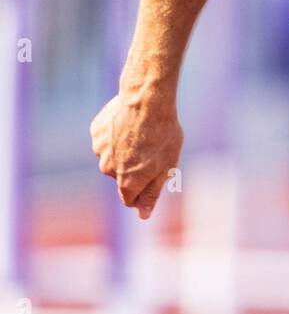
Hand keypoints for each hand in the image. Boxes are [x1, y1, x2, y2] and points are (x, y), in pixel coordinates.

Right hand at [90, 89, 182, 219]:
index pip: (130, 199)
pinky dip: (117, 134)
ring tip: (142, 133)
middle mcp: (108, 169)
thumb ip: (152, 193)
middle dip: (135, 168)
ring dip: (125, 150)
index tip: (154, 174)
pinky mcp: (96, 132)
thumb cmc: (163, 133)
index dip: (143, 191)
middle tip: (153, 148)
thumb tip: (143, 215)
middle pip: (121, 177)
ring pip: (113, 157)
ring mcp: (100, 149)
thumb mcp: (167, 166)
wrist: (147, 99)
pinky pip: (107, 139)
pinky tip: (130, 123)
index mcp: (126, 182)